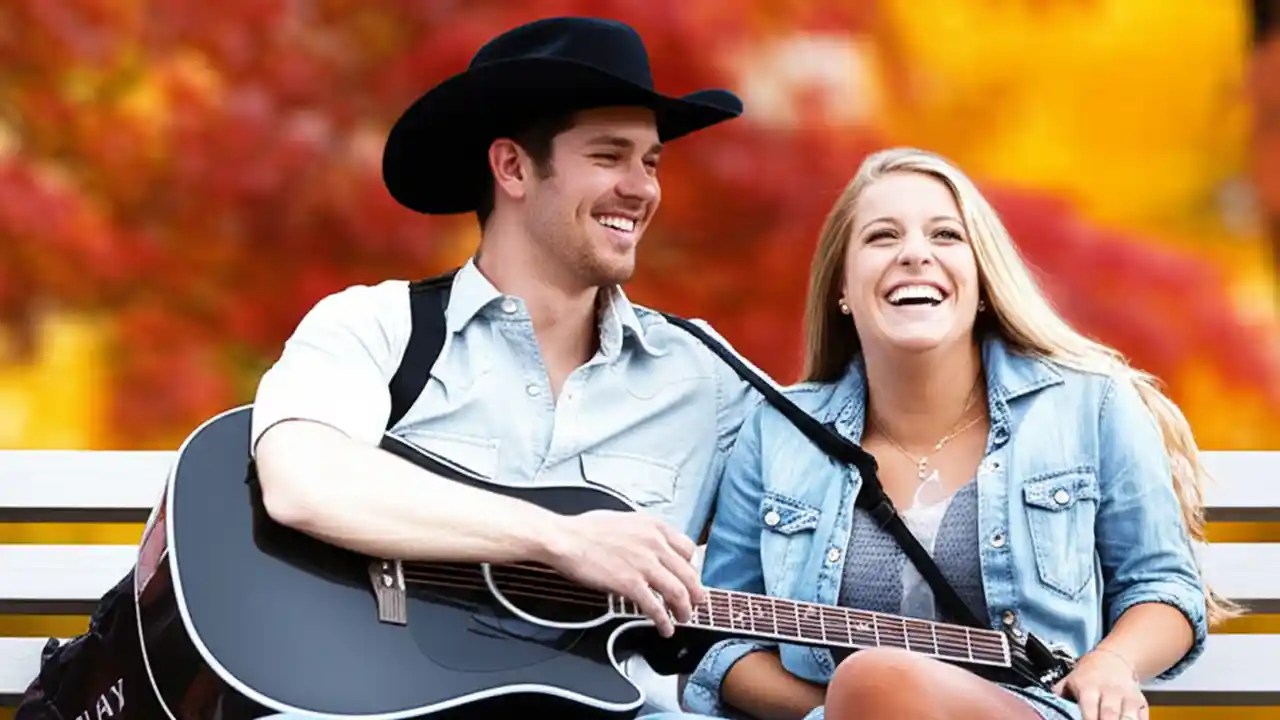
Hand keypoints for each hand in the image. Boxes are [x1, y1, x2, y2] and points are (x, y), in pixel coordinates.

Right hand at [541, 509, 704, 636]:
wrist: (566, 539)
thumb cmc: (586, 530)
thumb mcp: (624, 520)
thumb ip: (643, 533)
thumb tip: (648, 545)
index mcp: (654, 527)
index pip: (688, 549)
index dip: (691, 567)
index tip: (689, 577)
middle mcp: (655, 544)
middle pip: (689, 573)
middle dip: (695, 593)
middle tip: (696, 604)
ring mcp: (645, 564)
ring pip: (678, 592)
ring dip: (684, 610)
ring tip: (683, 619)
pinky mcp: (631, 584)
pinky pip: (656, 607)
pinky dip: (664, 621)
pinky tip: (664, 628)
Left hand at [1053, 647, 1147, 719]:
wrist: (1113, 660)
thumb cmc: (1087, 676)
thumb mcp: (1070, 680)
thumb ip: (1060, 694)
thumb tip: (1043, 706)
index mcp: (1088, 687)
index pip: (1088, 707)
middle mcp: (1110, 691)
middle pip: (1110, 714)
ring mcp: (1128, 697)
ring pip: (1129, 717)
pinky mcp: (1142, 703)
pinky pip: (1143, 718)